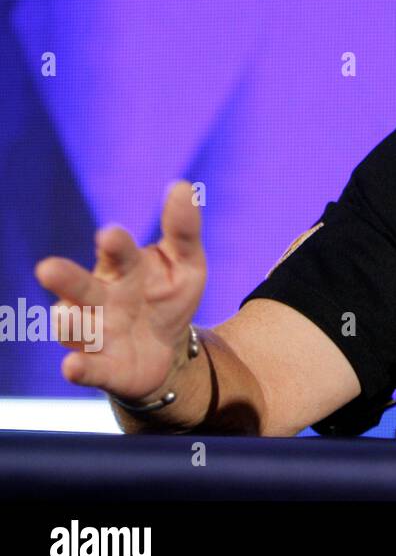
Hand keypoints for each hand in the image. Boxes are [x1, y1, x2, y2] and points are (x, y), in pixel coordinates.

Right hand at [34, 181, 207, 402]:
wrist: (167, 351)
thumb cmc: (168, 298)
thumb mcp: (186, 264)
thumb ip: (183, 230)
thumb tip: (183, 186)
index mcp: (122, 268)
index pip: (117, 253)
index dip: (114, 246)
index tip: (110, 235)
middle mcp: (99, 298)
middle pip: (79, 286)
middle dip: (65, 278)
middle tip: (48, 269)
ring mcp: (95, 333)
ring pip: (74, 326)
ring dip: (71, 323)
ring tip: (71, 317)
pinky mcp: (101, 367)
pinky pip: (88, 368)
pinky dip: (80, 368)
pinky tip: (72, 367)